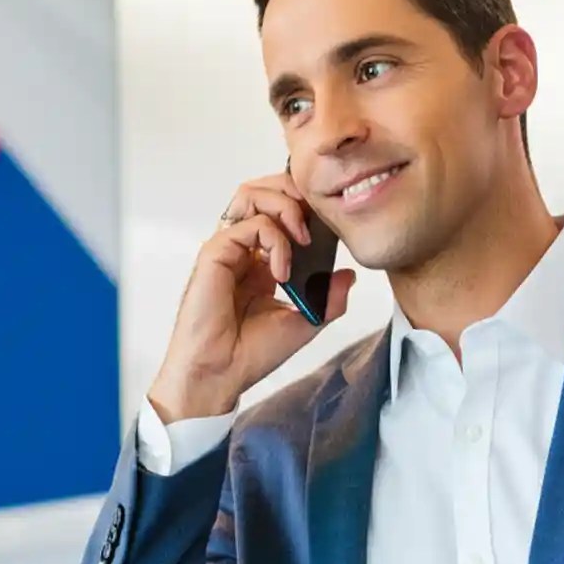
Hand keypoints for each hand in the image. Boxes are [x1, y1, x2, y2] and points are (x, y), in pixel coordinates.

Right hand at [147, 170, 356, 423]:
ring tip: (303, 237)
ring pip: (251, 194)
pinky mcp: (215, 253)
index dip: (306, 206)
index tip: (331, 224)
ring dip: (284, 206)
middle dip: (296, 193)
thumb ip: (329, 298)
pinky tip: (283, 271)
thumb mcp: (305, 322)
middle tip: (318, 219)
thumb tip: (349, 275)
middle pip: (264, 190)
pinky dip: (274, 240)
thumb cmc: (251, 353)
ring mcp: (227, 248)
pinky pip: (248, 225)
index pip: (281, 210)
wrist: (222, 374)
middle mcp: (243, 248)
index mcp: (261, 259)